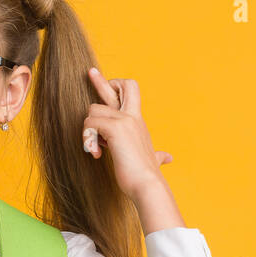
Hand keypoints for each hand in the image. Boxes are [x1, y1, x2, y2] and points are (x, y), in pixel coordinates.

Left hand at [82, 67, 173, 201]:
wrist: (148, 184)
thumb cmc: (146, 174)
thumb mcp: (154, 159)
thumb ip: (159, 156)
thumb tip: (168, 158)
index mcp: (138, 121)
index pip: (130, 92)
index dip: (117, 86)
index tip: (107, 87)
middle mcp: (133, 116)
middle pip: (122, 84)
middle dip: (101, 80)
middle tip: (90, 72)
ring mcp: (125, 120)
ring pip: (93, 109)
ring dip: (87, 130)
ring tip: (95, 149)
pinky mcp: (115, 129)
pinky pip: (90, 123)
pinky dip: (87, 139)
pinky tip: (96, 154)